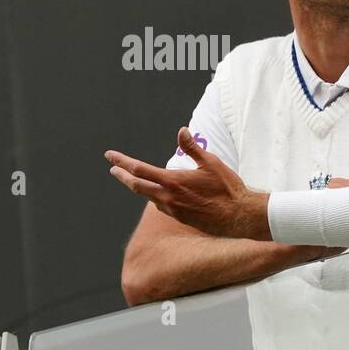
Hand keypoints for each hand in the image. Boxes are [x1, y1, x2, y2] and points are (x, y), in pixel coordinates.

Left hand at [105, 128, 268, 238]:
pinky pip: (161, 207)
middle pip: (136, 186)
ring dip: (139, 188)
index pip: (139, 169)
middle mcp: (168, 197)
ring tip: (136, 181)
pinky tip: (160, 196)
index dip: (122, 162)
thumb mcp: (211, 163)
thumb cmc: (228, 188)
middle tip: (113, 170)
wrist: (239, 216)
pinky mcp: (180, 219)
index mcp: (172, 181)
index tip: (110, 156)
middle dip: (122, 176)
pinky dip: (156, 198)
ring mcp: (172, 210)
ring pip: (148, 197)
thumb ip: (193, 148)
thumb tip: (181, 131)